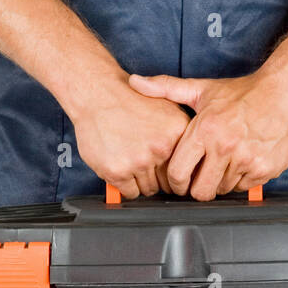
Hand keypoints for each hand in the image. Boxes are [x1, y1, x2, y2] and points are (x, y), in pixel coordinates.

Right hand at [66, 76, 190, 199]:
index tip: (167, 171)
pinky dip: (126, 186)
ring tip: (132, 166)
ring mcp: (139, 161)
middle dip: (158, 178)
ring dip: (141, 182)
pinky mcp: (117, 171)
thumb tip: (189, 160)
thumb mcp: (167, 106)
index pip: (186, 167)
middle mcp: (161, 148)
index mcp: (178, 132)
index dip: (176, 171)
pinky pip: (130, 192)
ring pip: (148, 189)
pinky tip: (122, 171)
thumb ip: (180, 133)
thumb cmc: (129, 99)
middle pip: (168, 182)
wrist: (99, 95)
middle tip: (146, 168)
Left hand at [127, 72, 287, 200]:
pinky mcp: (265, 169)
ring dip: (220, 182)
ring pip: (222, 190)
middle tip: (200, 178)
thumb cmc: (243, 93)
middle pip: (199, 191)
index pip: (177, 173)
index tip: (179, 179)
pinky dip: (241, 180)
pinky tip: (242, 162)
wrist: (287, 92)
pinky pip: (244, 188)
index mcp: (205, 131)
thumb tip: (134, 81)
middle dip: (196, 188)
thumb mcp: (201, 89)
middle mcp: (225, 147)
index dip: (175, 181)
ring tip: (224, 163)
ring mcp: (246, 160)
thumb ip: (165, 88)